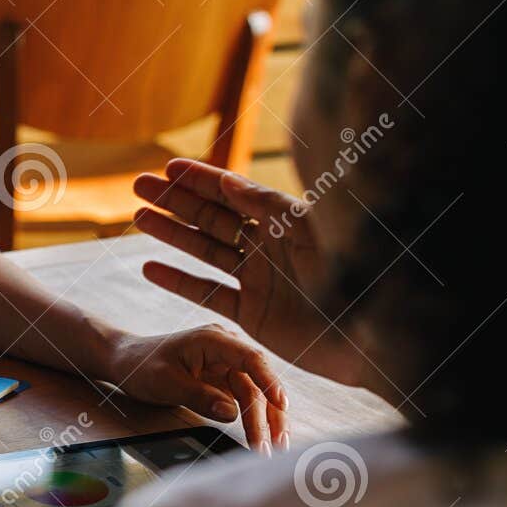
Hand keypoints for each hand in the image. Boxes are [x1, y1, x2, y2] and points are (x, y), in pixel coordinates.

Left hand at [104, 325, 287, 452]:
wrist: (125, 361)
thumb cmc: (141, 365)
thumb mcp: (166, 383)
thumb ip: (199, 396)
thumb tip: (231, 412)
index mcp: (213, 340)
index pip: (251, 359)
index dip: (269, 381)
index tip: (280, 403)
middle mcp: (226, 350)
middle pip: (257, 382)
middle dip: (269, 413)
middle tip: (276, 444)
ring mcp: (226, 365)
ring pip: (253, 394)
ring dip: (264, 421)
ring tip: (272, 449)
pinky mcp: (223, 381)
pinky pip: (244, 400)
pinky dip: (252, 419)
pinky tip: (263, 437)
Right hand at [134, 159, 363, 387]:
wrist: (367, 338)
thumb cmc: (353, 279)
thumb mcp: (312, 231)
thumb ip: (269, 205)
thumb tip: (229, 179)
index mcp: (285, 223)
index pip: (235, 193)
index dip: (201, 179)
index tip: (169, 168)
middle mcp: (269, 247)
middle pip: (212, 217)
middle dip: (176, 201)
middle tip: (139, 185)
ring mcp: (258, 280)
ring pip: (204, 251)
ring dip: (171, 234)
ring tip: (139, 217)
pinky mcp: (252, 314)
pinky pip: (206, 292)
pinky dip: (177, 280)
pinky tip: (149, 267)